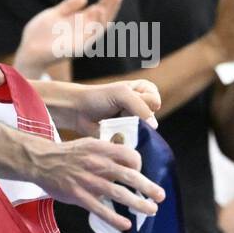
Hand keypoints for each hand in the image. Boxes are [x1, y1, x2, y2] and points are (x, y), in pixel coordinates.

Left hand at [14, 0, 122, 78]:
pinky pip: (88, 37)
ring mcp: (81, 40)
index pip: (100, 9)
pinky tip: (98, 11)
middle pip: (103, 17)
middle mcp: (84, 31)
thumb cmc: (40, 35)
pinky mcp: (74, 49)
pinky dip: (95, 25)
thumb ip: (68, 6)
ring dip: (107, 13)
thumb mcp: (54, 15)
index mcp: (80, 23)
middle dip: (112, 4)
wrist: (28, 52)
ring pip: (99, 27)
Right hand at [26, 134, 164, 231]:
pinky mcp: (78, 196)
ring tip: (151, 210)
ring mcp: (88, 181)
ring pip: (119, 194)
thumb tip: (131, 160)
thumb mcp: (90, 144)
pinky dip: (114, 218)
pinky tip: (126, 224)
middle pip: (130, 176)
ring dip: (138, 203)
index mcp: (102, 150)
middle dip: (148, 187)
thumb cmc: (69, 154)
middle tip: (160, 196)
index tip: (142, 173)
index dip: (140, 164)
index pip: (130, 156)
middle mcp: (97, 164)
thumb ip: (109, 151)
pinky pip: (100, 209)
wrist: (40, 161)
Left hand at [44, 79, 161, 135]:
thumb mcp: (122, 94)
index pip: (155, 101)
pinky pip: (135, 140)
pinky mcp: (128, 135)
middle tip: (119, 112)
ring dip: (131, 128)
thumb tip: (153, 126)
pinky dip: (127, 138)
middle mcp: (143, 106)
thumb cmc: (99, 97)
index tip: (125, 100)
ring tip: (116, 122)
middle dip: (136, 117)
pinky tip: (115, 132)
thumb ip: (141, 107)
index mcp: (145, 91)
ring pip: (145, 131)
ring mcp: (136, 122)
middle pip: (152, 117)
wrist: (77, 110)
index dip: (142, 103)